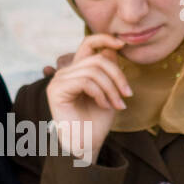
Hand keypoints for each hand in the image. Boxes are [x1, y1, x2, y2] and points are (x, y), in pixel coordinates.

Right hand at [45, 34, 131, 163]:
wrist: (85, 145)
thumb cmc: (96, 122)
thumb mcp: (109, 92)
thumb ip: (109, 70)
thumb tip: (113, 48)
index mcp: (77, 70)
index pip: (88, 44)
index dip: (105, 38)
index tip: (122, 43)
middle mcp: (65, 73)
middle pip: (97, 59)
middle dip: (117, 76)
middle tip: (127, 95)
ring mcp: (59, 80)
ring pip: (94, 70)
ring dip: (111, 89)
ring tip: (117, 105)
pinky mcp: (56, 90)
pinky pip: (85, 81)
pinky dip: (100, 94)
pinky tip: (104, 106)